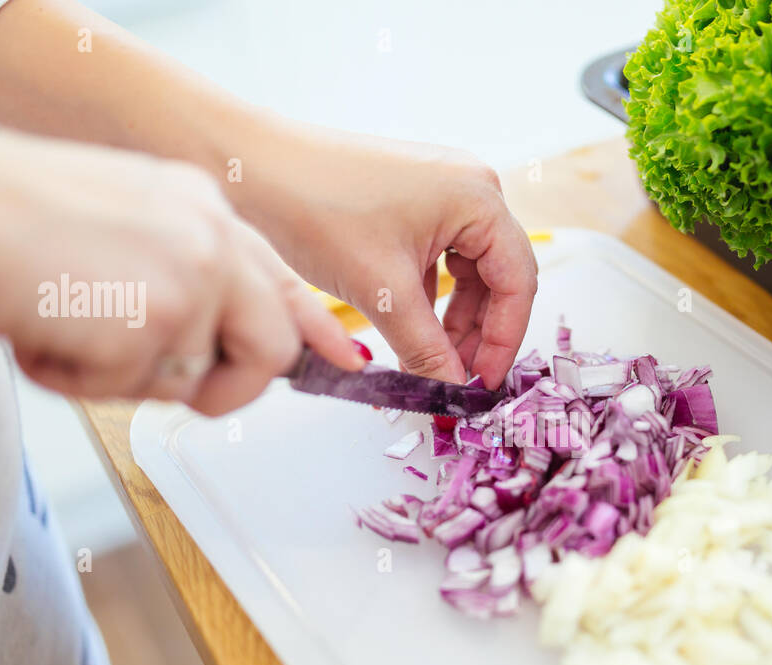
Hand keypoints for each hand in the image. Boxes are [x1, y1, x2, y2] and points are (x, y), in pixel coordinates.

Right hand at [0, 120, 362, 415]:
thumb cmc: (4, 221)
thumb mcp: (116, 229)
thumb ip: (177, 273)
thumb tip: (211, 339)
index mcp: (198, 208)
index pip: (279, 281)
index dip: (311, 332)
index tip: (342, 362)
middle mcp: (210, 237)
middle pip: (272, 349)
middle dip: (228, 388)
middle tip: (159, 377)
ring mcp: (195, 277)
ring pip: (198, 380)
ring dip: (128, 377)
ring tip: (69, 326)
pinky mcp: (164, 320)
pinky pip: (139, 393)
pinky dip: (83, 381)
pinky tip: (47, 331)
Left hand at [231, 124, 537, 388]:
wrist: (253, 167)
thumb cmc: (317, 208)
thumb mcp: (382, 293)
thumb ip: (426, 348)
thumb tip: (452, 391)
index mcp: (479, 198)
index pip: (517, 282)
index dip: (504, 341)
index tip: (485, 384)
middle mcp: (470, 188)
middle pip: (497, 278)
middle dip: (478, 334)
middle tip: (457, 381)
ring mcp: (442, 191)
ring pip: (468, 273)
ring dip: (452, 321)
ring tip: (430, 362)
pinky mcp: (414, 200)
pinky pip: (439, 259)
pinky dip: (429, 299)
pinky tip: (410, 332)